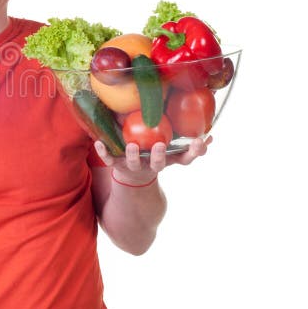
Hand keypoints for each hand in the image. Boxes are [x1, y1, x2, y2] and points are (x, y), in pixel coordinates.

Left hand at [93, 136, 212, 184]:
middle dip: (159, 156)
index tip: (199, 142)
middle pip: (158, 164)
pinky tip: (98, 143)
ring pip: (133, 162)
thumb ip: (187, 140)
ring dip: (132, 155)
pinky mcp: (117, 165)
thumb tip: (209, 131)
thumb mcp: (172, 150)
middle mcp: (151, 165)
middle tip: (159, 146)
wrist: (133, 177)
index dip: (193, 152)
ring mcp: (134, 166)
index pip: (185, 159)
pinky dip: (103, 152)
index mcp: (167, 160)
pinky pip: (109, 159)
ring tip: (131, 146)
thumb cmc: (155, 155)